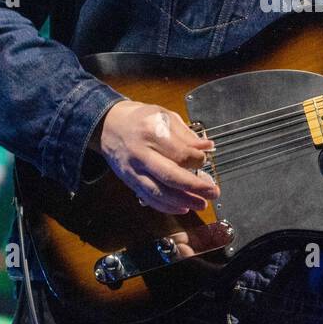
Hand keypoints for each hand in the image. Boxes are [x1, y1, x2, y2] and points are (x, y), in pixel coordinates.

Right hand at [99, 100, 219, 213]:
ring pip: (159, 192)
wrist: (108, 126)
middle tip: (213, 192)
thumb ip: (186, 134)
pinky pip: (149, 198)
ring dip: (183, 201)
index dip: (197, 160)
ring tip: (201, 204)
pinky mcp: (130, 181)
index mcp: (151, 133)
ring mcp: (134, 170)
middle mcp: (141, 154)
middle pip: (170, 176)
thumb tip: (206, 147)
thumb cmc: (139, 119)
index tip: (205, 160)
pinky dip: (167, 206)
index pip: (179, 153)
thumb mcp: (164, 116)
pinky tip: (183, 208)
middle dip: (195, 187)